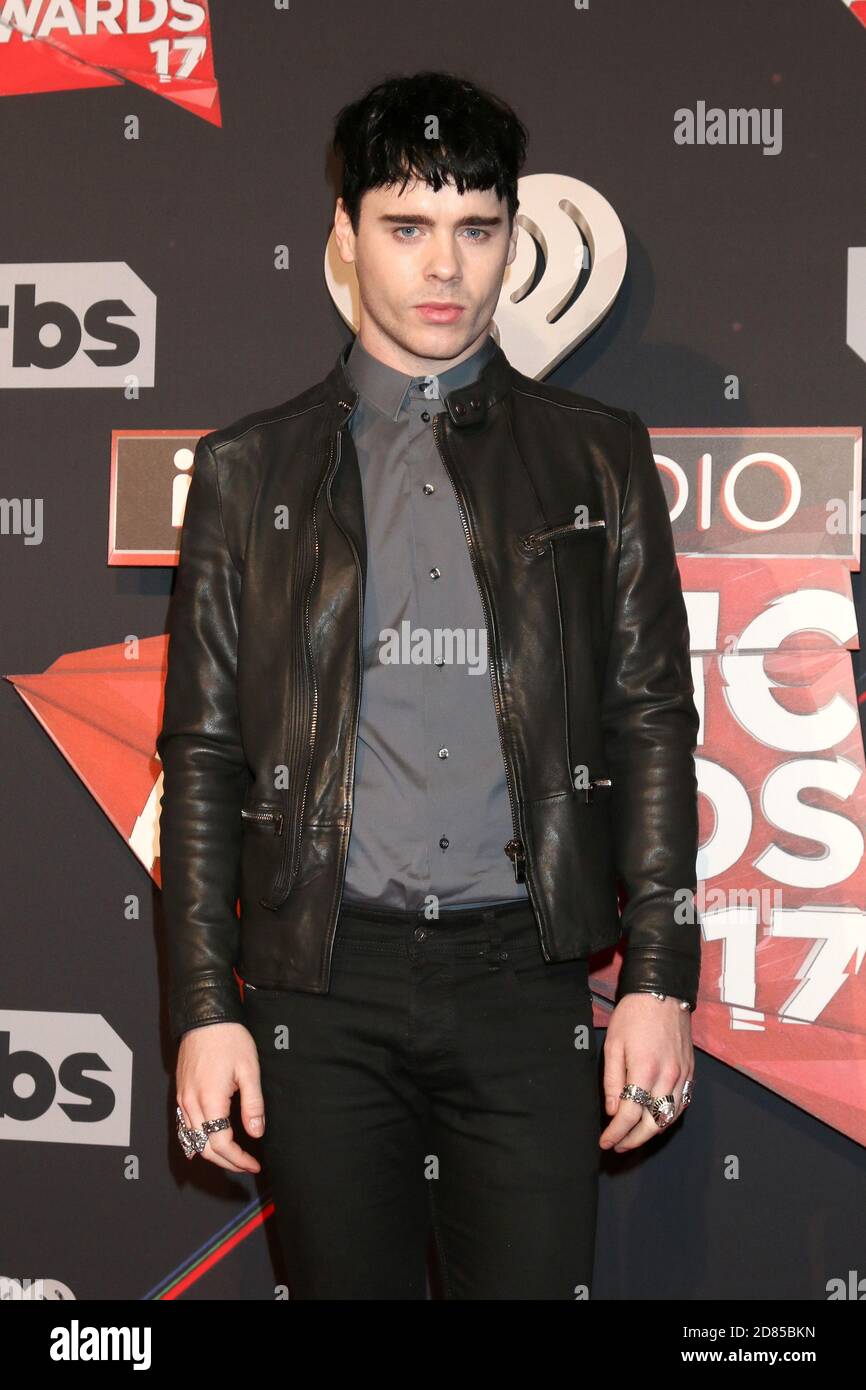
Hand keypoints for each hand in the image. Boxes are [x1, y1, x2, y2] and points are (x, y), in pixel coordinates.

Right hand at [176, 1022, 264, 1172]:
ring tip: (234, 1156)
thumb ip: (253, 1104)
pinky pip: (185, 1127)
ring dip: (212, 1153)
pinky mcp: (180, 1094)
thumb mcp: (249, 1069)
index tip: (254, 1163)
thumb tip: (256, 1132)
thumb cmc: (228, 1039)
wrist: (204, 1018)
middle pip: (204, 1148)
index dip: (238, 1159)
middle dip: (226, 1162)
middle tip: (247, 1164)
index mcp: (209, 1100)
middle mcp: (190, 1104)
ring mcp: (182, 1100)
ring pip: (192, 1141)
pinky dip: (199, 1140)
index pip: (221, 1144)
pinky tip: (211, 1141)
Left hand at [599, 993, 693, 1152]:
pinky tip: (655, 1119)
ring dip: (651, 1133)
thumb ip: (612, 1080)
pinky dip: (668, 1118)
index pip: (629, 1115)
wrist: (663, 993)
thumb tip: (612, 1110)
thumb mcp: (613, 1044)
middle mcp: (667, 1078)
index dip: (616, 1133)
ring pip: (670, 1118)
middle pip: (653, 1124)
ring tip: (633, 1137)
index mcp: (645, 1071)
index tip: (605, 1142)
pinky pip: (682, 1105)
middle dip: (634, 1140)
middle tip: (618, 1145)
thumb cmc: (633, 1016)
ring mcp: (682, 1077)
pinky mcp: (691, 1072)